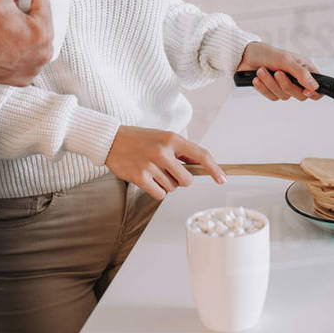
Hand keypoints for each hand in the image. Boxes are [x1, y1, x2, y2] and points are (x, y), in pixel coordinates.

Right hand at [0, 0, 53, 85]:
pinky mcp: (25, 78)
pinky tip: (5, 48)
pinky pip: (29, 58)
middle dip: (27, 17)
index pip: (42, 2)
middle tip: (6, 20)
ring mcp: (35, 68)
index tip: (10, 6)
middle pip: (42, 22)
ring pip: (36, 41)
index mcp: (43, 32)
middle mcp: (43, 54)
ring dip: (25, 35)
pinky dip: (20, 53)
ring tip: (4, 34)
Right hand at [105, 126, 226, 200]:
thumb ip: (180, 151)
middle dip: (181, 181)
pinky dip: (156, 191)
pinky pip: (160, 195)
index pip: (201, 155)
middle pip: (187, 181)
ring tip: (151, 170)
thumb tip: (200, 167)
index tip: (222, 179)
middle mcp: (163, 151)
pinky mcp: (140, 177)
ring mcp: (151, 165)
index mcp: (172, 139)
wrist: (111, 140)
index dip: (214, 169)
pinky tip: (146, 178)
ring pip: (172, 188)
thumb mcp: (162, 138)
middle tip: (168, 171)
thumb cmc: (140, 139)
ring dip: (165, 184)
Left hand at [236, 41, 321, 101]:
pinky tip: (257, 79)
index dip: (314, 93)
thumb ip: (301, 73)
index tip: (305, 90)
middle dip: (286, 85)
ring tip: (262, 70)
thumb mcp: (286, 60)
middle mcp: (297, 79)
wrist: (245, 55)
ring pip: (284, 96)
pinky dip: (264, 88)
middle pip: (300, 95)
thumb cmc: (267, 53)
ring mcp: (284, 85)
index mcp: (305, 69)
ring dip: (271, 83)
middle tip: (277, 73)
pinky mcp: (272, 90)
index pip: (317, 88)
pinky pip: (272, 97)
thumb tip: (314, 86)